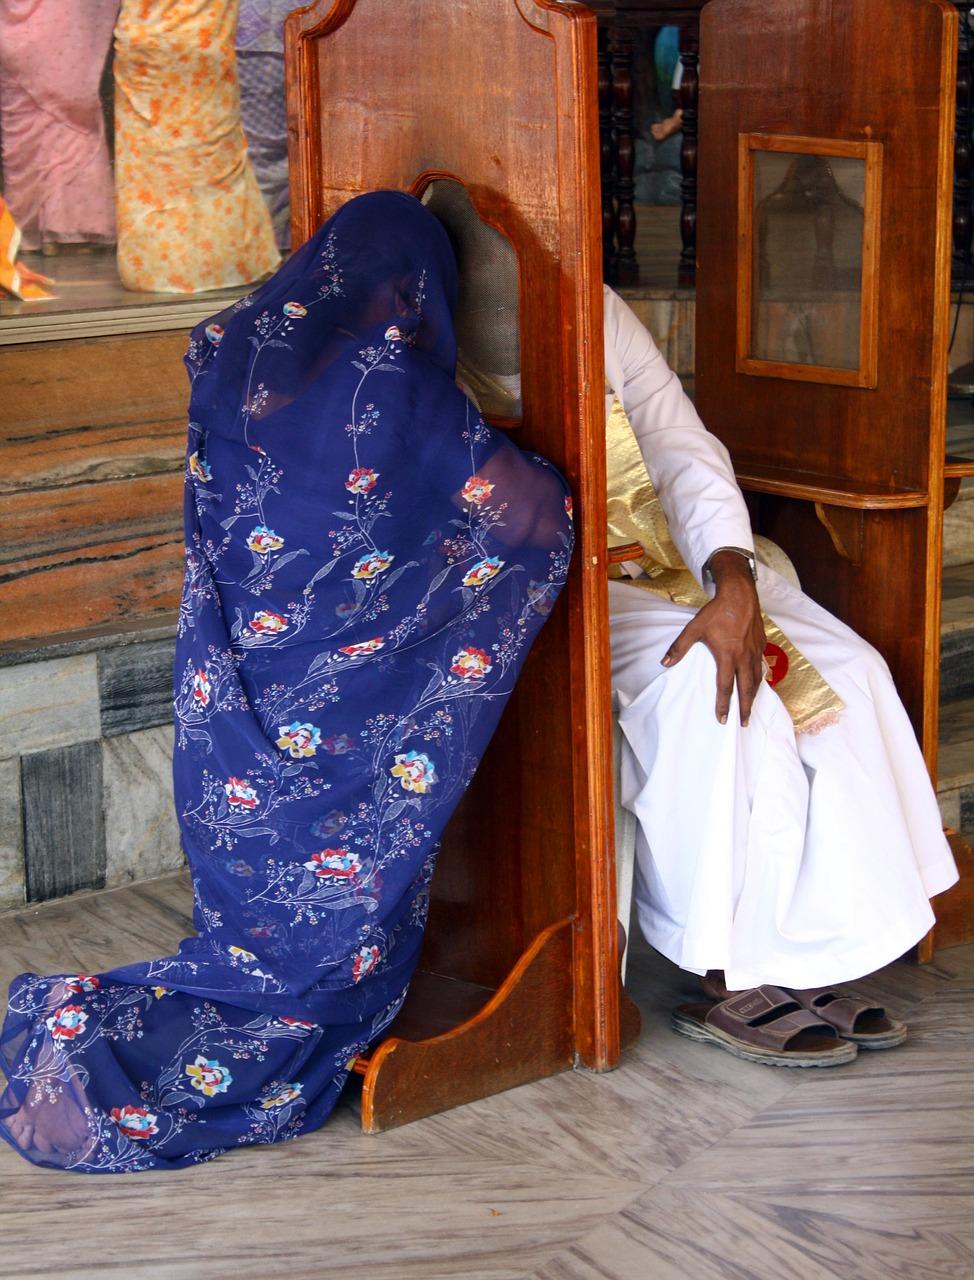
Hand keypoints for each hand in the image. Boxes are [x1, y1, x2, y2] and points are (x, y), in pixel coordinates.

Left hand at [661, 549, 765, 724]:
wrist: (740, 594)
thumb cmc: (716, 611)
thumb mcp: (694, 628)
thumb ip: (679, 647)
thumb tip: (665, 663)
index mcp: (727, 656)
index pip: (725, 687)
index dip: (724, 705)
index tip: (722, 719)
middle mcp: (744, 657)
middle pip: (746, 689)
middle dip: (745, 708)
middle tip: (743, 722)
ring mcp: (755, 651)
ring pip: (757, 679)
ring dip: (754, 695)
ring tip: (751, 707)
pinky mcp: (761, 644)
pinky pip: (761, 666)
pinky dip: (760, 678)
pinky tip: (758, 682)